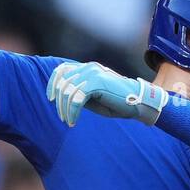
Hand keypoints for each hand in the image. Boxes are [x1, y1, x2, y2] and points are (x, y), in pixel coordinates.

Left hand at [46, 60, 168, 126]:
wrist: (139, 102)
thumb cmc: (117, 102)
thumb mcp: (94, 97)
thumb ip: (79, 93)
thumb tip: (62, 98)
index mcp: (88, 68)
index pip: (62, 70)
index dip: (52, 84)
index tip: (50, 99)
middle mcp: (89, 68)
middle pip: (62, 83)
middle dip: (58, 102)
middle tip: (63, 117)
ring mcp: (93, 73)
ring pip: (67, 92)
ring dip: (65, 110)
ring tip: (69, 121)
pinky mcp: (97, 83)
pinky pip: (76, 99)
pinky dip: (72, 112)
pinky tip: (74, 121)